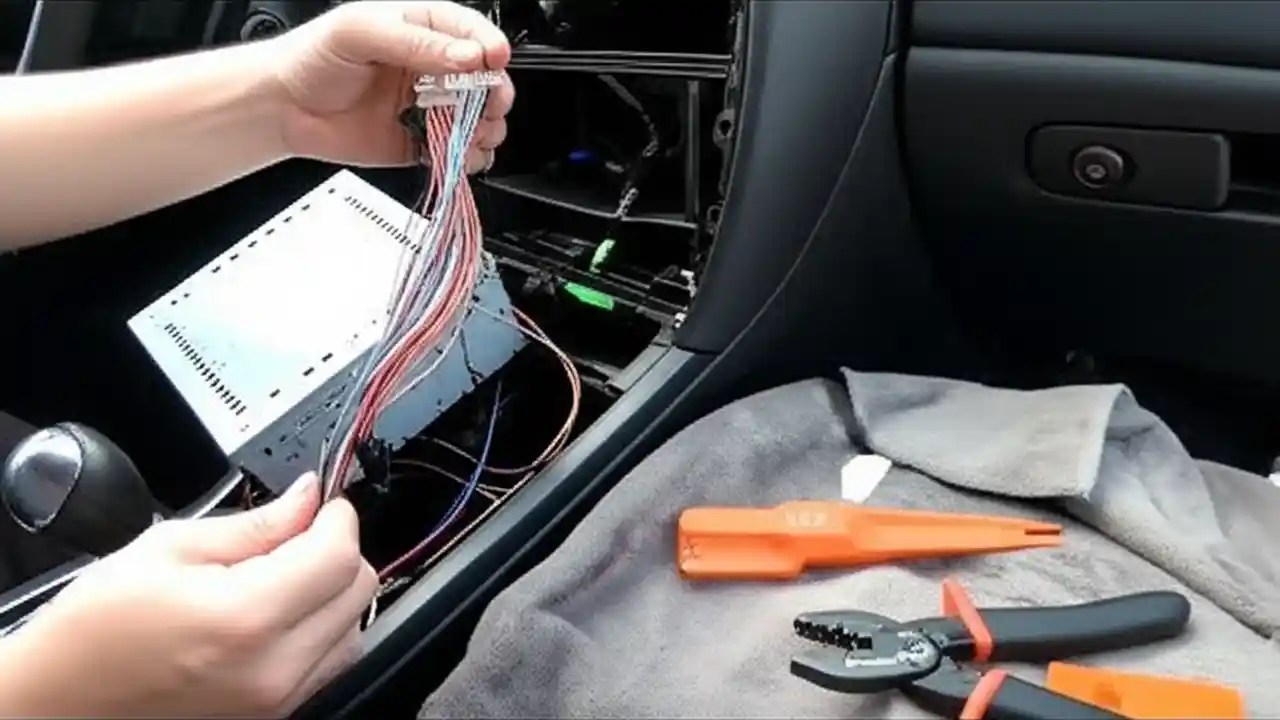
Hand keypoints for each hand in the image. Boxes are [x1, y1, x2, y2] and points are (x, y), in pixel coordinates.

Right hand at [0, 474, 377, 718]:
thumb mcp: (168, 548)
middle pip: (357, 590)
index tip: (321, 504)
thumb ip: (255, 524)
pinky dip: (319, 630)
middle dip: (336, 550)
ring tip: (276, 577)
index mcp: (246, 618)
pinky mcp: (275, 714)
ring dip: (330, 593)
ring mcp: (278, 700)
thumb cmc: (95, 631)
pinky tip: (274, 613)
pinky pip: (329, 663)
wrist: (60, 702)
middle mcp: (273, 668)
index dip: (337, 518)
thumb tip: (307, 497)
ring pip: (353, 628)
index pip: (340, 556)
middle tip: (294, 534)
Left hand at [270, 1, 514, 172]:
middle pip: (485, 79)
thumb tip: (464, 56)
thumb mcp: (361, 33)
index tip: (494, 60)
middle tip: (488, 105)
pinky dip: (468, 157)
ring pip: (480, 118)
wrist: (283, 108)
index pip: (470, 31)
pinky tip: (460, 155)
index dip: (489, 45)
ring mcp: (429, 106)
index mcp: (421, 28)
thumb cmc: (313, 58)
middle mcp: (431, 67)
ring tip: (472, 134)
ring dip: (487, 128)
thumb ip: (414, 43)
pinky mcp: (422, 142)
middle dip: (495, 93)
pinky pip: (458, 151)